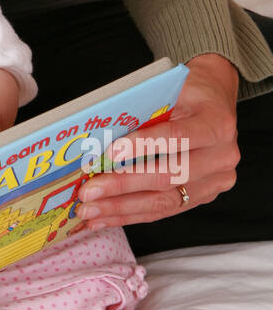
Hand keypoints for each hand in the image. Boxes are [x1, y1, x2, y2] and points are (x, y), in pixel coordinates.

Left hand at [76, 53, 240, 229]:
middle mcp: (222, 156)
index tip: (108, 154)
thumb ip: (143, 113)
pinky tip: (105, 217)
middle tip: (88, 192)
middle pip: (168, 175)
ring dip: (121, 208)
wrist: (215, 103)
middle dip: (123, 185)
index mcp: (216, 124)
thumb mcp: (169, 91)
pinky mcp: (203, 197)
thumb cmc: (187, 93)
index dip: (141, 146)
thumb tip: (99, 139)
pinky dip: (131, 214)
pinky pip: (163, 209)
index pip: (175, 137)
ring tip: (90, 210)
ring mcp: (215, 181)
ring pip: (164, 201)